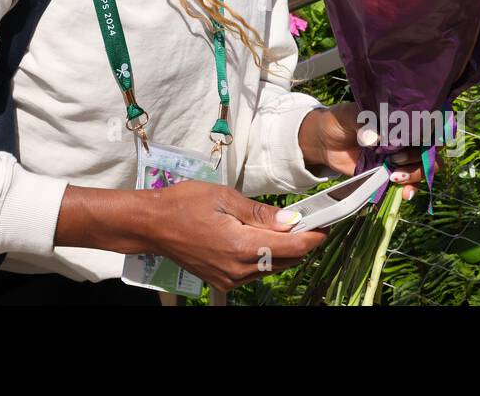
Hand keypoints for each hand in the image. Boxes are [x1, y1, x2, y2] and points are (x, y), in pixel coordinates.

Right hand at [140, 180, 326, 291]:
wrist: (152, 225)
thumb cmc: (184, 204)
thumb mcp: (224, 197)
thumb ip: (260, 213)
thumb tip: (291, 220)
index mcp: (241, 246)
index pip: (292, 248)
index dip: (314, 236)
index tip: (327, 224)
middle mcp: (238, 269)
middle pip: (286, 260)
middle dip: (301, 242)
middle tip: (309, 221)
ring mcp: (230, 278)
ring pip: (271, 267)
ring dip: (283, 250)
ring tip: (284, 227)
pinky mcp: (223, 280)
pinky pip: (255, 271)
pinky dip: (265, 257)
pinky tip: (261, 238)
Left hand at [298, 103, 425, 199]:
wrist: (323, 142)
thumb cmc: (339, 121)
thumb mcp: (348, 116)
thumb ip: (362, 122)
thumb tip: (374, 137)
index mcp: (398, 120)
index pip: (426, 126)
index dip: (429, 134)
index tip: (417, 141)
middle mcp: (403, 138)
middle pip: (428, 150)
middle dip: (418, 159)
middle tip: (395, 160)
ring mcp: (398, 157)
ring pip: (422, 167)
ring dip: (415, 175)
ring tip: (395, 176)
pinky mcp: (389, 173)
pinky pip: (408, 183)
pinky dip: (410, 188)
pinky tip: (404, 193)